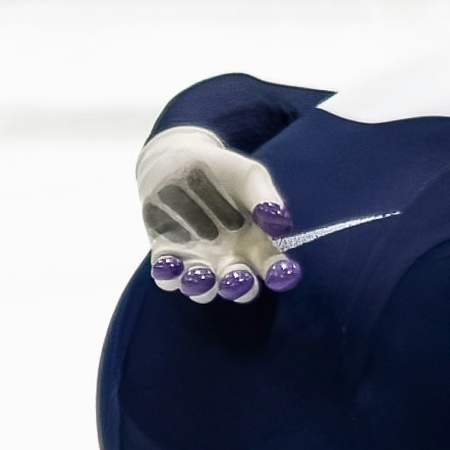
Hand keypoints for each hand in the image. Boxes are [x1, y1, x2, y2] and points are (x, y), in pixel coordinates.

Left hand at [138, 124, 300, 307]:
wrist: (178, 161)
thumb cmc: (223, 171)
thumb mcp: (250, 177)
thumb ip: (265, 198)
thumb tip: (282, 225)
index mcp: (256, 243)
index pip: (273, 266)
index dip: (280, 274)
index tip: (282, 273)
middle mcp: (229, 259)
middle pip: (238, 286)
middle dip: (239, 287)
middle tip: (238, 278)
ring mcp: (198, 261)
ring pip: (202, 288)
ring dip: (202, 287)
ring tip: (202, 274)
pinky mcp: (167, 256)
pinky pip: (167, 276)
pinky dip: (168, 275)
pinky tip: (169, 263)